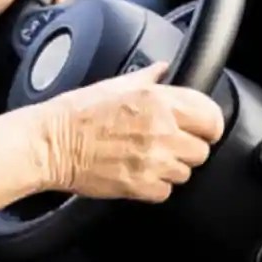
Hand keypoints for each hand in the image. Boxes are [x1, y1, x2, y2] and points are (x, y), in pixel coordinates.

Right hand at [36, 61, 224, 201]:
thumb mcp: (114, 85)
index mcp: (158, 101)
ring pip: (186, 172)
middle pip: (202, 149)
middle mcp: (160, 130)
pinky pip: (165, 191)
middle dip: (188, 147)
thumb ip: (148, 77)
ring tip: (147, 158)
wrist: (50, 143)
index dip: (208, 124)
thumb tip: (164, 69)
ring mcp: (152, 161)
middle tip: (166, 143)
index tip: (201, 128)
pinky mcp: (140, 186)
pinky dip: (154, 186)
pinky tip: (138, 172)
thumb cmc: (76, 113)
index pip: (211, 117)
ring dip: (171, 168)